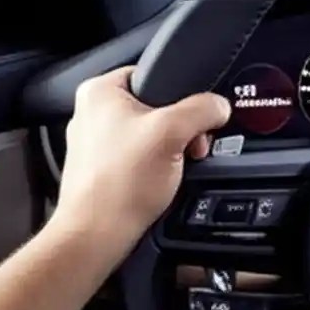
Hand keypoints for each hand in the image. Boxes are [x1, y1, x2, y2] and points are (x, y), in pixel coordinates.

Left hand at [52, 66, 230, 260]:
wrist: (97, 235)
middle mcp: (91, 113)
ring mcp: (94, 144)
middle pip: (156, 106)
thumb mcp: (172, 133)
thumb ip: (202, 110)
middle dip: (180, 128)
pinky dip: (155, 167)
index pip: (152, 74)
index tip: (194, 117)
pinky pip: (139, 158)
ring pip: (150, 134)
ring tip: (174, 167)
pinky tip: (159, 182)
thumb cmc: (120, 185)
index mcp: (99, 91)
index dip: (181, 95)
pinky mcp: (101, 169)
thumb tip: (219, 105)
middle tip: (189, 146)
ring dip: (171, 149)